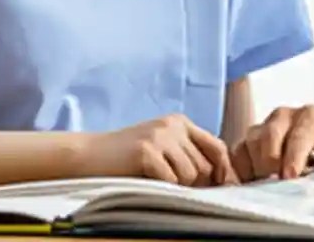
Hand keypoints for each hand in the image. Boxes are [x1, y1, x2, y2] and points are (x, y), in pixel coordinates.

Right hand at [79, 114, 236, 186]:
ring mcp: (160, 137)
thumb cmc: (127, 157)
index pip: (217, 147)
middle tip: (176, 189)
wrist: (89, 154)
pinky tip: (147, 180)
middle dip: (196, 185)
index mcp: (180, 122)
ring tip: (156, 181)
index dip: (223, 171)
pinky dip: (162, 188)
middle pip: (205, 166)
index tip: (221, 189)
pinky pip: (171, 181)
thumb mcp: (162, 147)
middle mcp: (173, 125)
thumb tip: (221, 180)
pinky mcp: (147, 152)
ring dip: (177, 187)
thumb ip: (188, 154)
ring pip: (190, 175)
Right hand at [231, 105, 313, 180]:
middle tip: (276, 184)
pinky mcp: (245, 143)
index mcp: (310, 116)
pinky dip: (240, 172)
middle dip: (271, 163)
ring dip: (257, 169)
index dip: (294, 157)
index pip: (299, 136)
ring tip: (267, 187)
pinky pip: (235, 156)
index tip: (290, 176)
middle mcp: (283, 116)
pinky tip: (250, 185)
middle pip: (269, 136)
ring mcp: (261, 127)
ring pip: (250, 145)